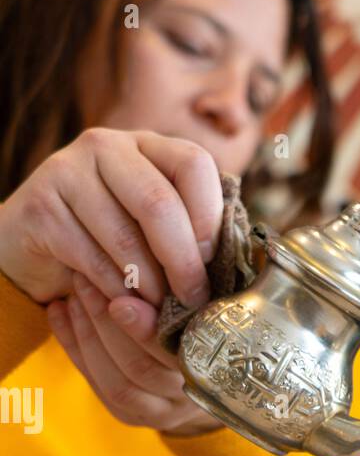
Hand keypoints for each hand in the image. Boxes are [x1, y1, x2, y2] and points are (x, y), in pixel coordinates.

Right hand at [0, 126, 222, 307]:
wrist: (33, 246)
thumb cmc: (107, 240)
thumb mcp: (150, 227)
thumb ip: (186, 231)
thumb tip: (229, 269)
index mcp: (146, 144)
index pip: (193, 163)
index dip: (210, 216)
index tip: (212, 262)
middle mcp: (106, 146)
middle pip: (159, 202)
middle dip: (183, 261)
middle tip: (193, 300)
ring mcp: (68, 170)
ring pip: (125, 235)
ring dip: (149, 285)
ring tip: (160, 311)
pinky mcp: (42, 206)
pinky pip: (90, 257)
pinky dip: (115, 290)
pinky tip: (124, 305)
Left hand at [45, 271, 222, 435]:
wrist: (210, 360)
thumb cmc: (209, 311)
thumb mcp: (214, 295)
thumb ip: (198, 279)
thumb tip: (190, 249)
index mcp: (217, 368)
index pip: (177, 355)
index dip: (145, 329)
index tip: (121, 299)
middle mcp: (189, 397)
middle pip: (141, 370)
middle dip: (107, 325)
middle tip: (86, 281)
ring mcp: (159, 411)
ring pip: (117, 384)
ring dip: (89, 335)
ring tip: (74, 294)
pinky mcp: (131, 415)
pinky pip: (96, 385)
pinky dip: (74, 347)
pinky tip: (59, 312)